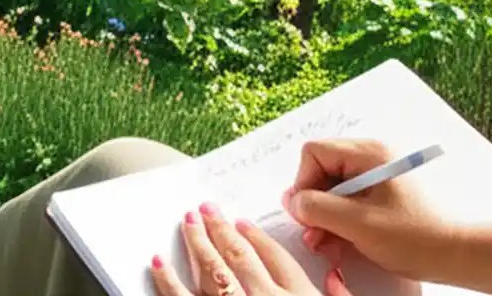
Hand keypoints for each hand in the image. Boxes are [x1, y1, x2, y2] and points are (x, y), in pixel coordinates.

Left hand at [150, 203, 349, 295]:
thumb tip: (334, 276)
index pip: (274, 257)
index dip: (255, 236)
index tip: (240, 223)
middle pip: (238, 256)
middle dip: (219, 229)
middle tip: (204, 210)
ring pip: (210, 272)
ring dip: (195, 244)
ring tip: (185, 224)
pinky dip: (168, 280)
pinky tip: (157, 264)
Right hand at [285, 139, 451, 280]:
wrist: (457, 256)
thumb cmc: (417, 237)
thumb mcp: (358, 224)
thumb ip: (318, 208)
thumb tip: (293, 201)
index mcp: (369, 154)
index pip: (314, 153)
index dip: (303, 182)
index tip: (307, 212)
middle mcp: (372, 158)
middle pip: (321, 170)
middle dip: (313, 204)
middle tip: (313, 233)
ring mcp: (377, 176)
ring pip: (332, 189)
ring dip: (324, 217)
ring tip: (327, 243)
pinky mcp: (381, 194)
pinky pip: (348, 201)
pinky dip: (340, 221)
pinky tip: (341, 242)